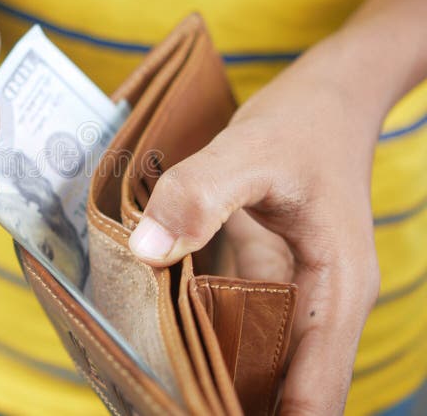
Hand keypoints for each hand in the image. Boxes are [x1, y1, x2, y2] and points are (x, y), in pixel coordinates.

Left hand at [128, 40, 381, 414]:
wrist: (327, 97)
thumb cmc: (302, 124)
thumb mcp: (250, 151)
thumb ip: (199, 197)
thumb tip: (146, 252)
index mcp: (335, 291)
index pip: (313, 395)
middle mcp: (322, 303)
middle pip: (287, 389)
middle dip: (232, 404)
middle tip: (166, 403)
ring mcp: (298, 292)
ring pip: (263, 359)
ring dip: (220, 377)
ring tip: (161, 386)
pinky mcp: (273, 276)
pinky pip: (244, 322)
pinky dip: (211, 335)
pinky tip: (164, 334)